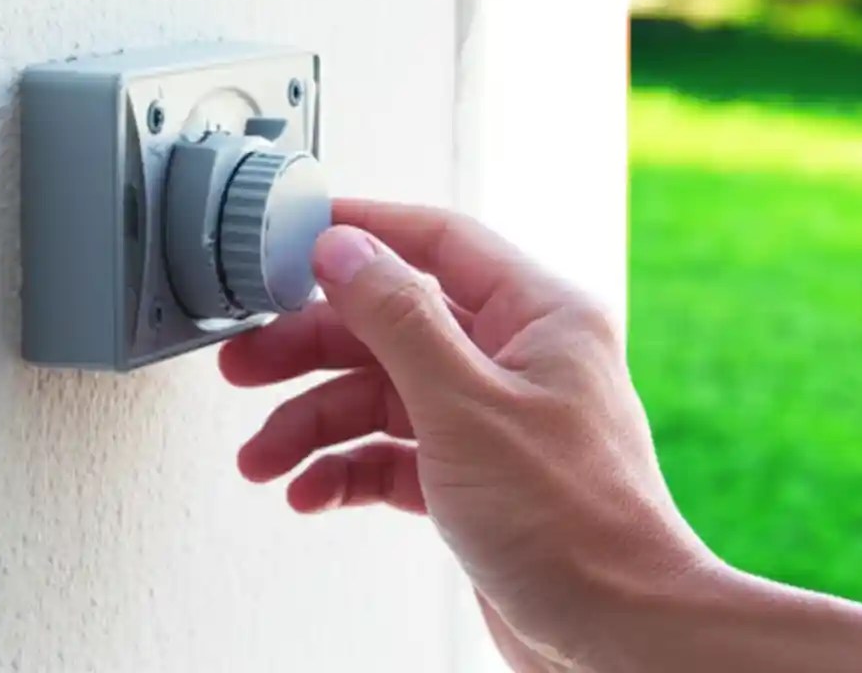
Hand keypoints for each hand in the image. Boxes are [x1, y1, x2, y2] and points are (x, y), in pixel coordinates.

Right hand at [220, 200, 711, 667]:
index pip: (441, 242)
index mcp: (541, 315)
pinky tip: (312, 493)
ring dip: (317, 422)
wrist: (616, 630)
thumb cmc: (573, 521)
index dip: (365, 232)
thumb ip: (398, 320)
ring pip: (386, 394)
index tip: (292, 239)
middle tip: (245, 365)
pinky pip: (398, 454)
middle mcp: (520, 358)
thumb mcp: (466, 406)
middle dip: (316, 347)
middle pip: (397, 323)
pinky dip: (350, 470)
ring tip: (262, 459)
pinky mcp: (478, 477)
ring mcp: (497, 419)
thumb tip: (344, 248)